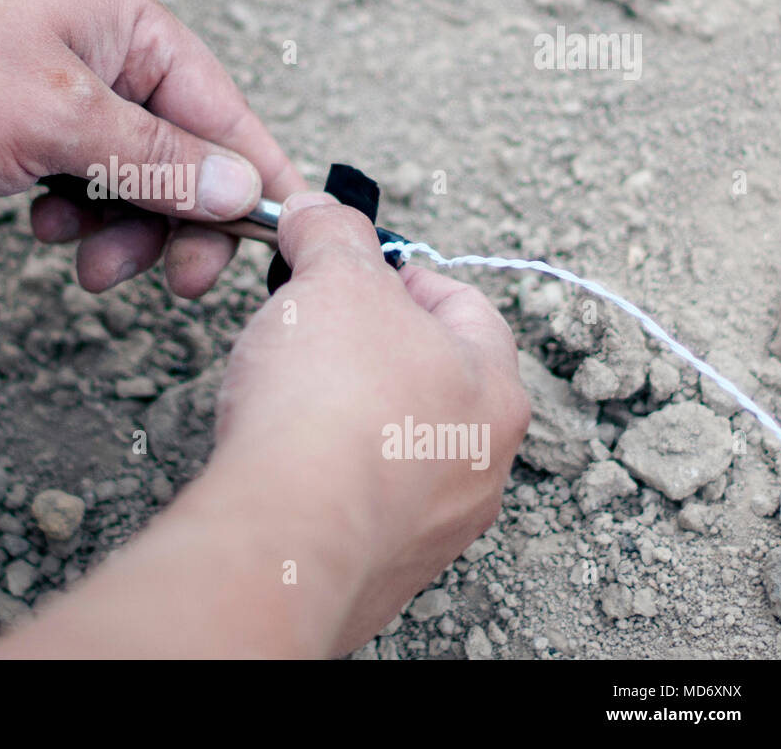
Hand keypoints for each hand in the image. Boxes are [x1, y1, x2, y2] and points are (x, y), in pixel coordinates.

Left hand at [0, 0, 304, 296]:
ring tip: (77, 254)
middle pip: (181, 148)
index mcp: (125, 20)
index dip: (254, 175)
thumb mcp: (55, 121)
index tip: (283, 237)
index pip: (220, 105)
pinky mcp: (26, 122)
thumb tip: (242, 188)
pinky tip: (39, 223)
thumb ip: (156, 158)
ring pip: (130, 172)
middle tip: (168, 280)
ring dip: (117, 223)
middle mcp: (102, 47)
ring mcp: (62, 85)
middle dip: (171, 217)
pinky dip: (74, 211)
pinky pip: (82, 177)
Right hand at [209, 191, 529, 655]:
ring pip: (397, 446)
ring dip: (350, 413)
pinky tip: (286, 459)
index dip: (401, 275)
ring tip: (291, 395)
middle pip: (431, 379)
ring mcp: (433, 526)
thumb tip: (317, 213)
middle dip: (370, 345)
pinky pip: (358, 500)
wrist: (285, 534)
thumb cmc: (328, 406)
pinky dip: (326, 473)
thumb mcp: (335, 278)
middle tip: (312, 327)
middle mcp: (480, 466)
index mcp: (494, 391)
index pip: (465, 306)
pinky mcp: (380, 568)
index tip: (350, 268)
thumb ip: (332, 234)